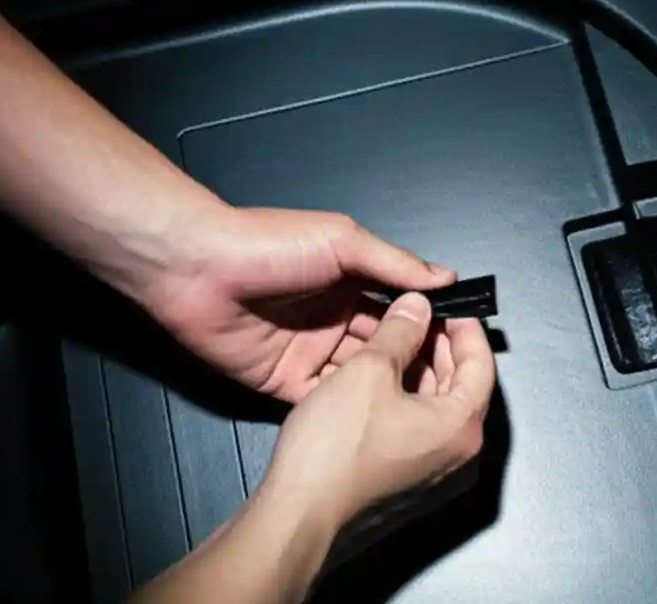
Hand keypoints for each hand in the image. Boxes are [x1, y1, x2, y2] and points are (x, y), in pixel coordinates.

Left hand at [135, 206, 455, 401]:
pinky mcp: (284, 380)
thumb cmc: (267, 244)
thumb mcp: (343, 241)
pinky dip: (347, 406)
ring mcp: (309, 351)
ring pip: (359, 376)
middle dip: (412, 360)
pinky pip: (323, 398)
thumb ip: (394, 263)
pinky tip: (374, 414)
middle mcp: (332, 317)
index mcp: (349, 280)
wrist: (197, 269)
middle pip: (383, 345)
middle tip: (447, 379)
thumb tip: (445, 277)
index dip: (427, 322)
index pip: (399, 307)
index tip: (460, 339)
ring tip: (420, 402)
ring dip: (384, 387)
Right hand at [261, 292, 495, 526]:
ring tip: (391, 340)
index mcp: (463, 428)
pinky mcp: (408, 487)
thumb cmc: (334, 449)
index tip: (448, 303)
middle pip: (462, 387)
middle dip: (439, 347)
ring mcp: (435, 477)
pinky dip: (405, 401)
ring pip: (437, 410)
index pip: (482, 364)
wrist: (297, 519)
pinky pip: (418, 433)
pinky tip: (377, 380)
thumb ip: (400, 331)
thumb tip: (418, 306)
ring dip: (418, 372)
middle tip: (416, 316)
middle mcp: (459, 457)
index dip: (465, 327)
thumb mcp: (369, 371)